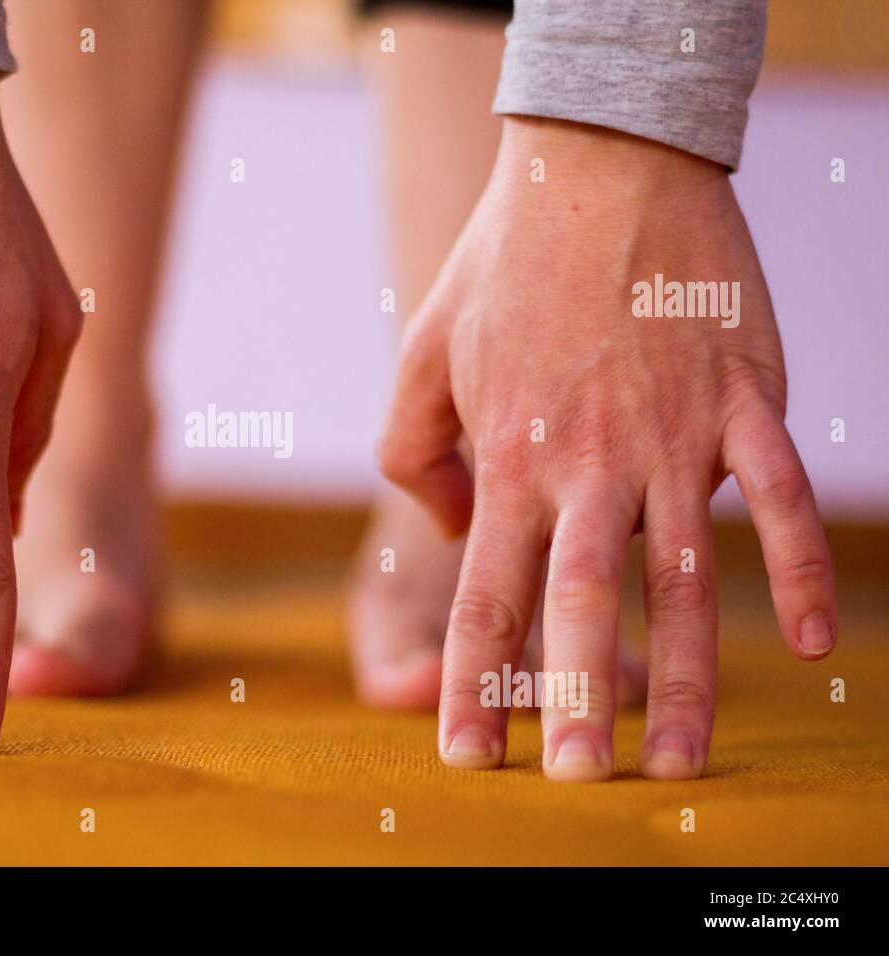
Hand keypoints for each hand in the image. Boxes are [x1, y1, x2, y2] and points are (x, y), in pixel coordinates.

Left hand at [379, 117, 835, 780]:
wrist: (600, 165)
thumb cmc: (501, 264)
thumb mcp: (422, 354)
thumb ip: (414, 451)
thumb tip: (457, 526)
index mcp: (509, 459)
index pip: (485, 595)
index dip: (473, 681)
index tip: (472, 755)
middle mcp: (590, 463)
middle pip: (580, 604)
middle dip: (574, 699)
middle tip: (577, 783)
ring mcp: (674, 435)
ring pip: (685, 576)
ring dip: (687, 675)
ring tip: (684, 760)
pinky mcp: (744, 401)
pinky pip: (781, 498)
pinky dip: (804, 569)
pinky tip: (817, 642)